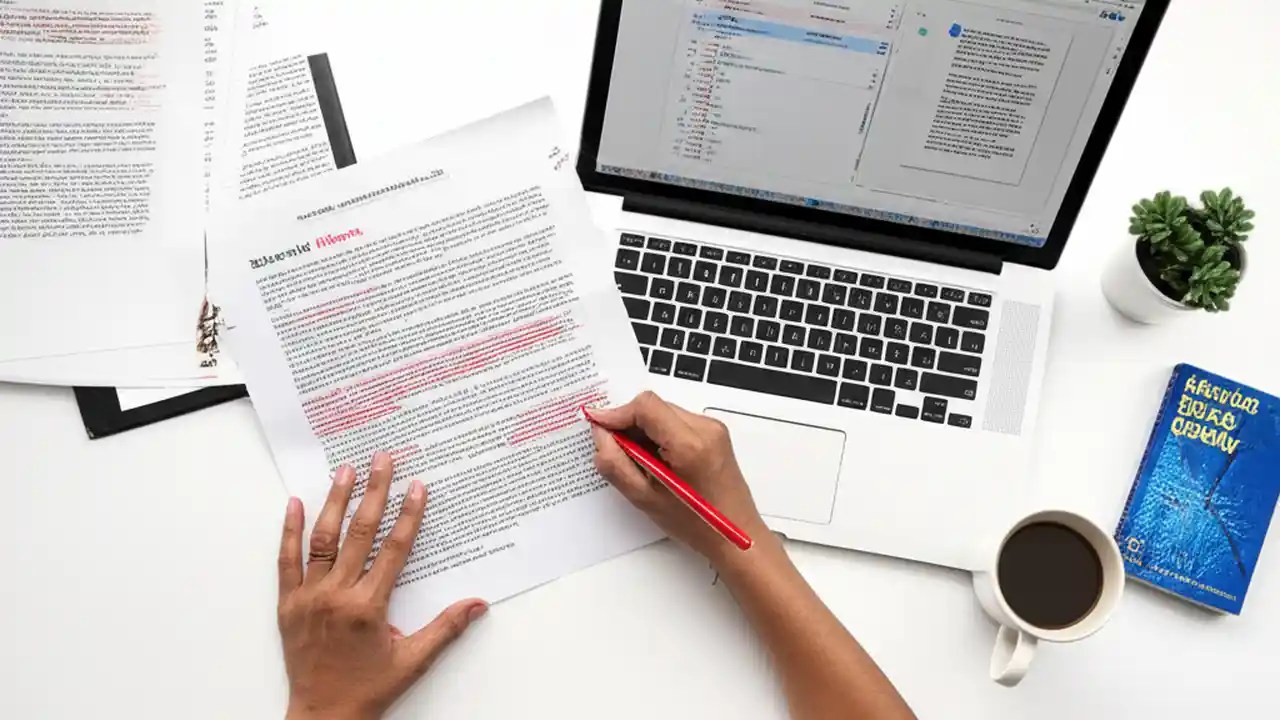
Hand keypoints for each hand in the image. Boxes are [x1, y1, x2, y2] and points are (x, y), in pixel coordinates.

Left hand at [278, 452, 487, 719]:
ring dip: (335, 502)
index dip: (408, 515)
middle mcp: (336, 595)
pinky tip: (294, 503)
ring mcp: (308, 597)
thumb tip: (478, 605)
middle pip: (359, 533)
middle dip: (374, 493)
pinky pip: (285, 561)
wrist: (323, 716)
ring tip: (344, 471)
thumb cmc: (366, 689)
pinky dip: (289, 531)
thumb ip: (446, 629)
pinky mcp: (288, 604)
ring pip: (322, 540)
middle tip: (382, 460)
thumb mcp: (412, 660)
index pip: (393, 549)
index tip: (416, 488)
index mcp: (368, 606)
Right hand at [587, 392, 773, 568]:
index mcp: (690, 444)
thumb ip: (616, 464)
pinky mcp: (715, 433)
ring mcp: (713, 428)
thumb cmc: (696, 524)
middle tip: (617, 451)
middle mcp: (705, 429)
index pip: (645, 407)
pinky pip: (677, 421)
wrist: (734, 535)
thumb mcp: (645, 498)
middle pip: (654, 407)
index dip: (616, 413)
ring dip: (644, 430)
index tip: (598, 426)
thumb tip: (600, 435)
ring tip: (640, 462)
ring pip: (664, 412)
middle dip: (629, 424)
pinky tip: (657, 460)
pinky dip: (660, 434)